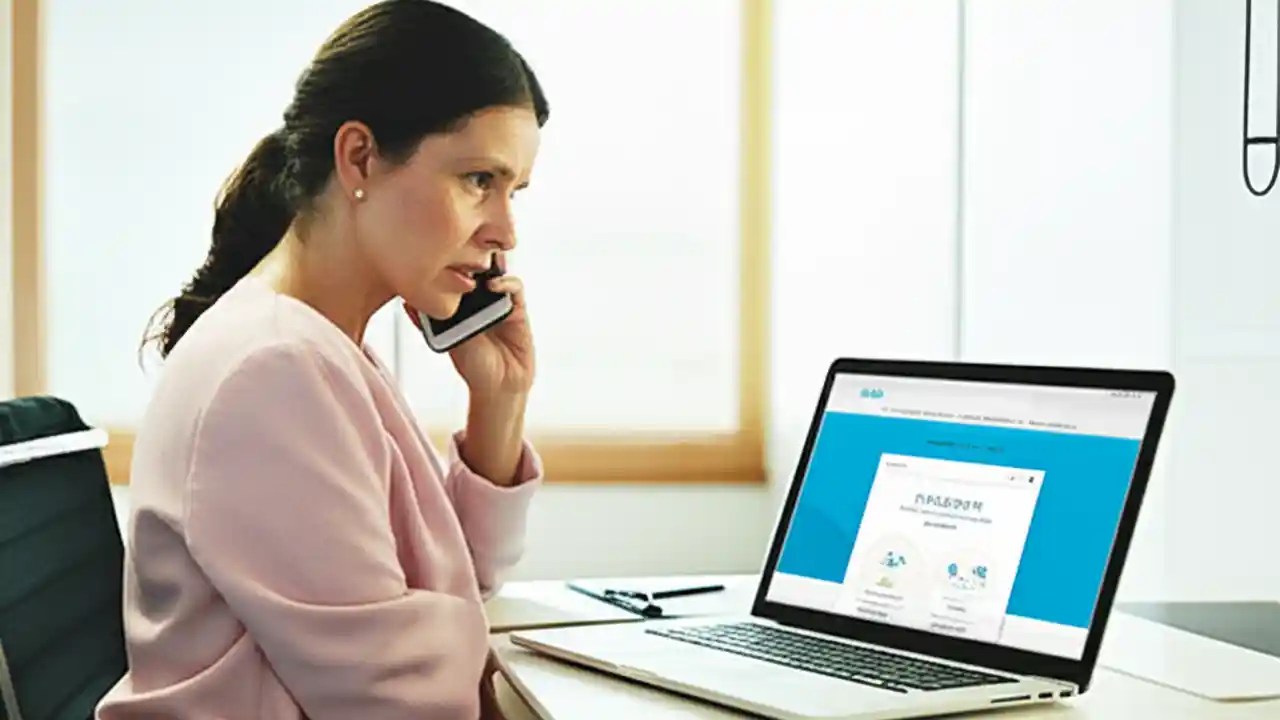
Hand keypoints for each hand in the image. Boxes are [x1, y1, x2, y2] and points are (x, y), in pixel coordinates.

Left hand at [405, 255, 533, 400]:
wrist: (499, 384)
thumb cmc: (473, 364)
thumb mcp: (446, 341)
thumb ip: (430, 323)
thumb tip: (407, 303)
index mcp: (461, 301)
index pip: (456, 271)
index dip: (449, 259)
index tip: (437, 253)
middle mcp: (481, 296)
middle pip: (476, 264)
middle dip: (470, 252)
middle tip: (459, 246)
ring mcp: (499, 299)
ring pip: (496, 269)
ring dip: (489, 260)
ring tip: (479, 258)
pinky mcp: (517, 307)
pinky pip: (514, 287)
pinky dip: (505, 282)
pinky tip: (493, 285)